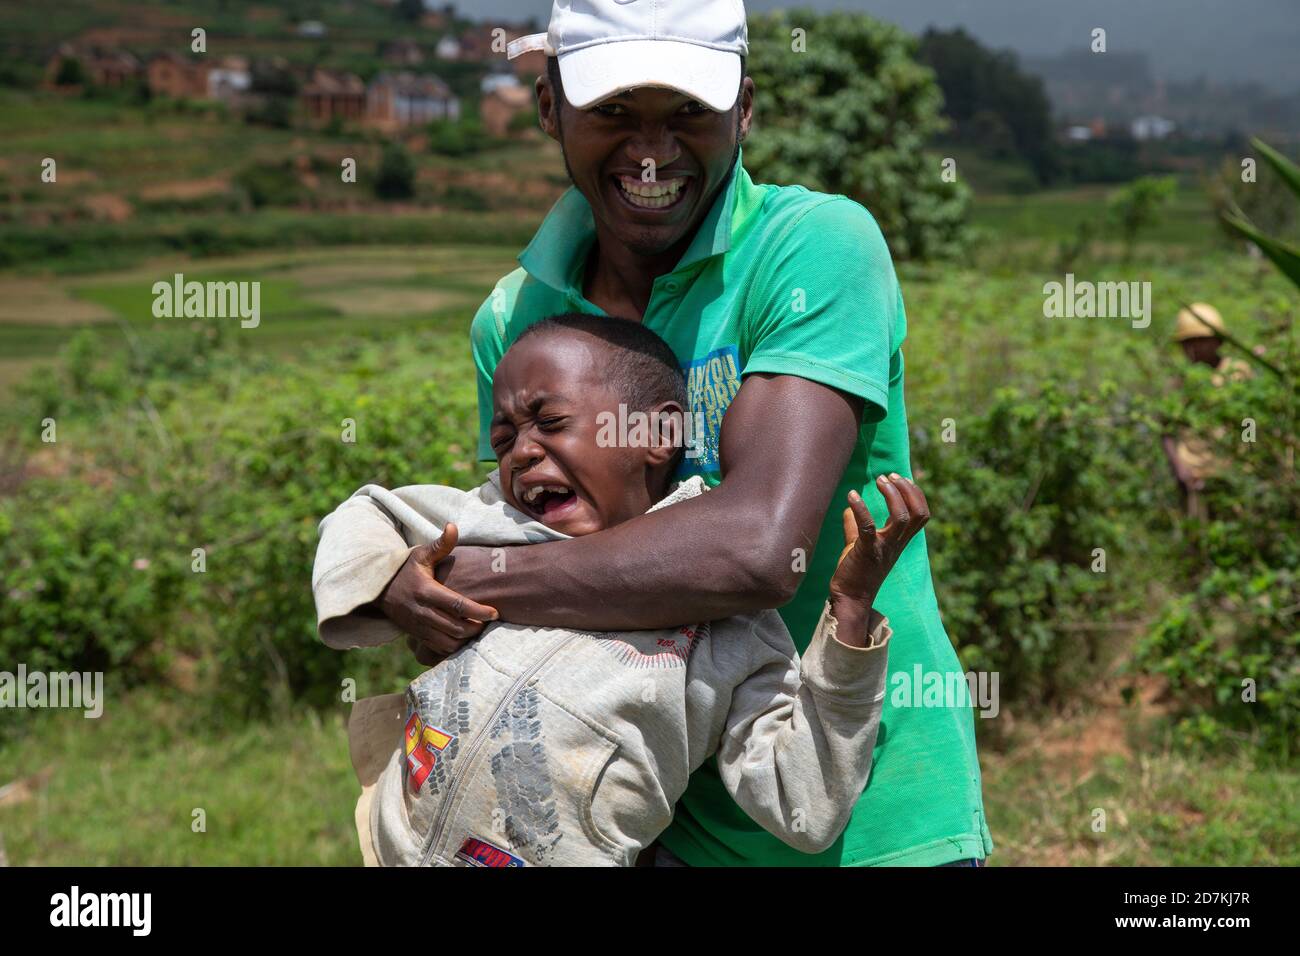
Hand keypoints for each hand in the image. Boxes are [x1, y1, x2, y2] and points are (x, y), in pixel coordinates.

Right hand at [375, 523, 498, 660]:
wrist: (378, 588)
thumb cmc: (405, 569)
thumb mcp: (421, 555)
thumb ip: (440, 544)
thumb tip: (453, 526)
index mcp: (426, 591)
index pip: (457, 605)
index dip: (479, 611)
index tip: (495, 612)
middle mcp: (421, 612)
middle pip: (456, 628)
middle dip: (476, 627)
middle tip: (488, 620)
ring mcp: (417, 626)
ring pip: (448, 642)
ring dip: (466, 639)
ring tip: (478, 628)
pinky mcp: (415, 635)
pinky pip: (439, 648)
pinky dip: (454, 646)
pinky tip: (463, 636)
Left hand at [829, 474, 930, 620]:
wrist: (849, 598)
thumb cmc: (855, 572)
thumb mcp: (859, 545)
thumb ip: (856, 527)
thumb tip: (849, 508)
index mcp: (899, 541)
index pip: (921, 514)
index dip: (915, 494)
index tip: (900, 478)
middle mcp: (896, 543)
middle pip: (918, 513)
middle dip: (908, 490)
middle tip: (889, 477)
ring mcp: (884, 548)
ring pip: (902, 518)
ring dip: (893, 495)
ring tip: (879, 480)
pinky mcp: (866, 552)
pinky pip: (868, 527)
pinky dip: (861, 509)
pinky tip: (852, 495)